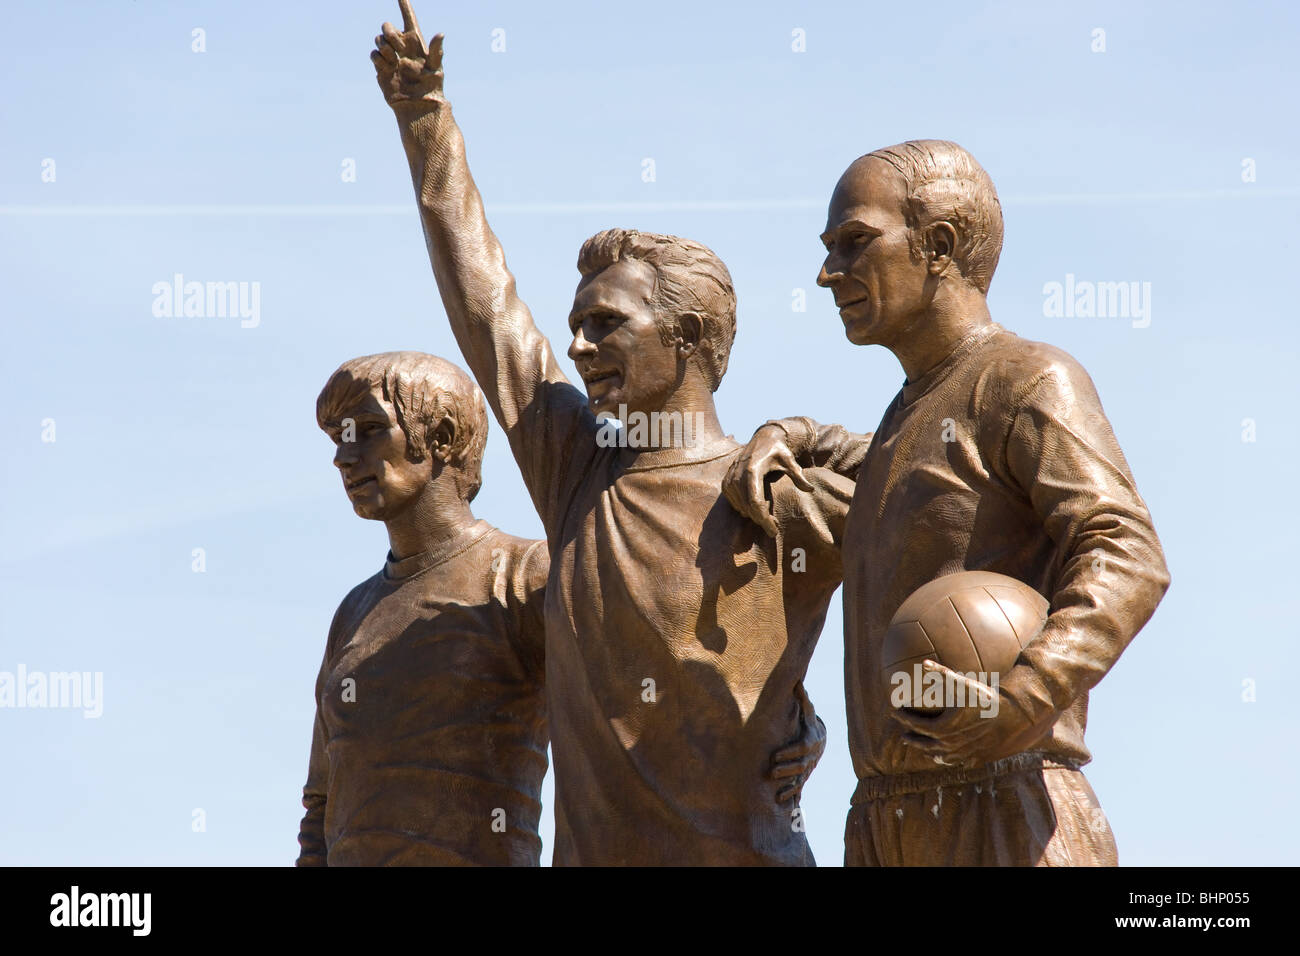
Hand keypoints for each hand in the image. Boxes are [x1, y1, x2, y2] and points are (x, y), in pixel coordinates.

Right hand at [371, 0, 444, 108]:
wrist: (418, 105)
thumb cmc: (431, 87)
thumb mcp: (436, 68)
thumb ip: (436, 51)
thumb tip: (441, 34)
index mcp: (415, 42)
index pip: (408, 18)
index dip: (404, 5)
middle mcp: (402, 46)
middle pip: (387, 26)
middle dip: (390, 34)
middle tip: (400, 49)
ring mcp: (390, 56)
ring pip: (378, 39)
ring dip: (385, 48)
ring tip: (394, 61)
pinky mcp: (381, 66)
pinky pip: (374, 54)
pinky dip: (379, 59)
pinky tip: (388, 67)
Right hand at [723, 425, 812, 537]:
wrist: (763, 438)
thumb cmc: (778, 451)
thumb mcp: (790, 461)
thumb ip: (798, 476)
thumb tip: (810, 490)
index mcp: (752, 471)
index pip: (755, 502)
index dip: (763, 519)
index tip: (773, 530)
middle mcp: (738, 474)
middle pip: (747, 508)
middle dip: (760, 520)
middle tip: (773, 528)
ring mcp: (730, 478)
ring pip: (739, 506)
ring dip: (752, 515)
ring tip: (766, 517)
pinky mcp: (726, 480)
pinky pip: (732, 501)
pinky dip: (742, 507)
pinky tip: (753, 507)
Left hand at [771, 682, 826, 803]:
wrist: (821, 739)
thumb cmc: (808, 722)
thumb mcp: (807, 711)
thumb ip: (802, 698)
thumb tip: (796, 681)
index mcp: (811, 740)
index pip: (800, 748)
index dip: (789, 753)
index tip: (774, 755)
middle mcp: (811, 756)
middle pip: (800, 765)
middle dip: (786, 770)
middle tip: (771, 772)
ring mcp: (809, 768)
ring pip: (800, 779)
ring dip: (788, 786)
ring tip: (775, 791)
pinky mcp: (805, 776)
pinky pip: (800, 787)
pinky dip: (792, 795)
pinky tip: (781, 801)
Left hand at [891, 660, 1055, 768]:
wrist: (1013, 715)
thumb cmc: (986, 697)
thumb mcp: (962, 682)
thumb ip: (941, 673)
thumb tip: (923, 663)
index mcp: (942, 728)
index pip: (915, 725)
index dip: (903, 718)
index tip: (895, 712)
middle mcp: (950, 744)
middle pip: (924, 745)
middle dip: (912, 739)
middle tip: (903, 735)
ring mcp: (964, 754)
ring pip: (941, 757)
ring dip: (930, 752)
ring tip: (925, 749)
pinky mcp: (978, 758)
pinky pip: (959, 762)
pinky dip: (950, 759)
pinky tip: (950, 755)